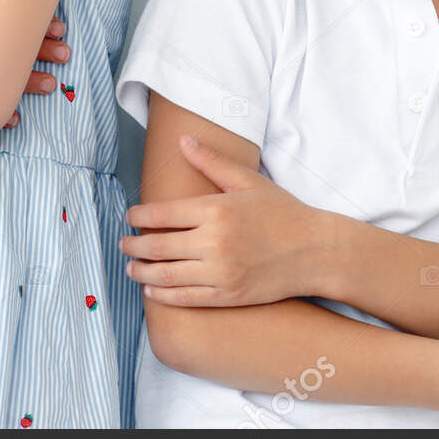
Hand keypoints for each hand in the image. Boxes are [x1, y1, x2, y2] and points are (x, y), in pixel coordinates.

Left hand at [120, 133, 324, 305]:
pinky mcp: (228, 295)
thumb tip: (183, 140)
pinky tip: (151, 289)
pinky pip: (186, 298)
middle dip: (134, 245)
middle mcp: (214, 242)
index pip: (162, 214)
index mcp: (216, 210)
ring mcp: (221, 272)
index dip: (139, 216)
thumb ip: (211, 161)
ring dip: (142, 271)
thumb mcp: (247, 181)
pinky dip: (163, 295)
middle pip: (158, 246)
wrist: (315, 251)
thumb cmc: (282, 212)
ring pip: (166, 275)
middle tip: (123, 242)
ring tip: (131, 266)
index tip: (130, 217)